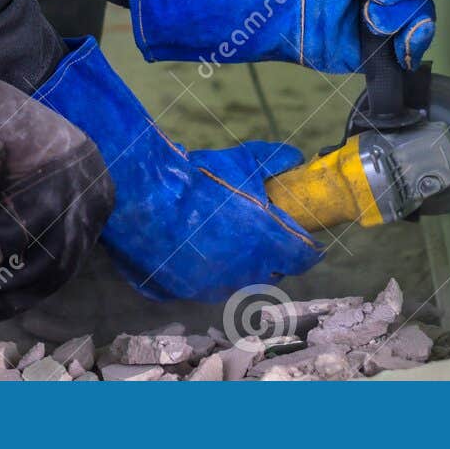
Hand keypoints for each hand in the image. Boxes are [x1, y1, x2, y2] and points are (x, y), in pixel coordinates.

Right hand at [36, 38, 322, 301]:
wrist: (142, 197)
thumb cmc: (195, 179)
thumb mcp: (239, 161)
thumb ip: (272, 160)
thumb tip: (294, 157)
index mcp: (266, 243)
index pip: (303, 257)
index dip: (307, 248)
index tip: (305, 240)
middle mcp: (244, 272)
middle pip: (272, 271)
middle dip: (272, 255)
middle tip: (261, 233)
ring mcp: (213, 286)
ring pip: (238, 280)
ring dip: (239, 265)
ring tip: (224, 238)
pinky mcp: (184, 292)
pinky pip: (204, 285)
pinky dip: (205, 270)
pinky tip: (193, 248)